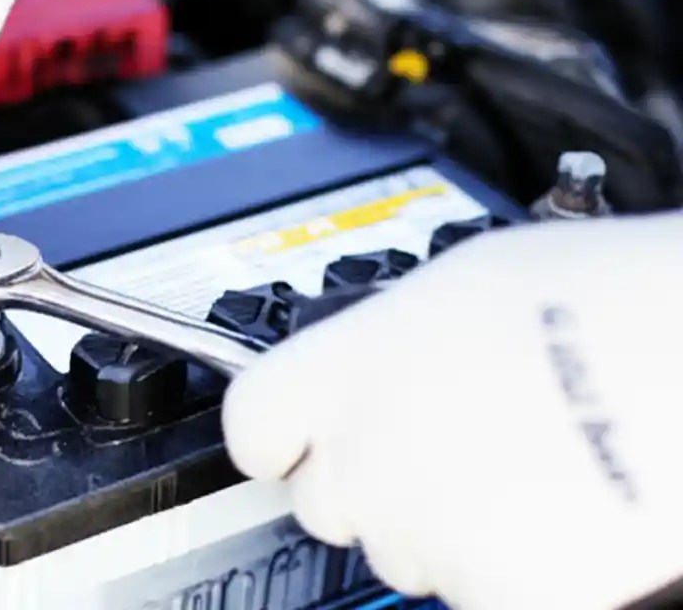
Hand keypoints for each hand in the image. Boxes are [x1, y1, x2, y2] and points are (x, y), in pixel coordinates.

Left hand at [222, 214, 682, 608]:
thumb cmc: (607, 300)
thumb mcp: (463, 282)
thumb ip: (385, 338)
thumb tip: (372, 362)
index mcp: (345, 371)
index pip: (252, 423)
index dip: (280, 431)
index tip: (300, 435)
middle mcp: (366, 459)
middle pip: (324, 497)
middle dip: (372, 480)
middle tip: (450, 443)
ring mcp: (424, 536)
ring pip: (403, 550)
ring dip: (444, 523)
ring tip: (529, 463)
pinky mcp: (496, 597)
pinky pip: (476, 592)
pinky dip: (511, 570)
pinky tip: (561, 513)